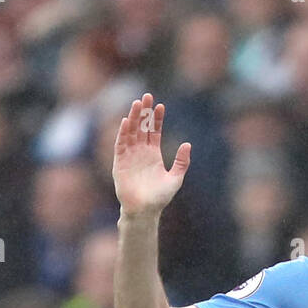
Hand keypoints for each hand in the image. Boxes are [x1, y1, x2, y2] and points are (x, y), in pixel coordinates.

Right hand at [112, 94, 190, 217]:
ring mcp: (129, 155)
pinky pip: (120, 144)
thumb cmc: (160, 198)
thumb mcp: (175, 179)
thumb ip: (181, 162)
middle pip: (142, 126)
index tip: (160, 106)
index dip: (157, 118)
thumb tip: (188, 144)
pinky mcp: (120, 162)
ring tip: (137, 103)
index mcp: (153, 154)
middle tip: (147, 96)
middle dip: (144, 112)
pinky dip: (123, 133)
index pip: (154, 131)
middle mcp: (141, 151)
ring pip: (131, 131)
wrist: (145, 211)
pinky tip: (127, 121)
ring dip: (134, 117)